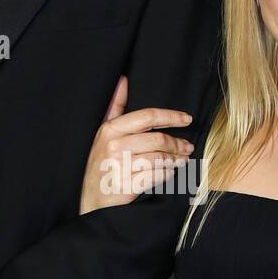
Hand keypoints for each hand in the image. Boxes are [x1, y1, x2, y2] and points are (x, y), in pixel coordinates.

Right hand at [79, 74, 195, 213]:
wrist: (90, 199)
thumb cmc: (100, 163)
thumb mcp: (103, 133)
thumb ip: (115, 107)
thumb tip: (123, 80)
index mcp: (110, 130)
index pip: (147, 117)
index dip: (170, 116)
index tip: (187, 118)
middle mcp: (113, 147)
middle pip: (158, 140)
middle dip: (177, 143)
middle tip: (187, 146)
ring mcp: (119, 167)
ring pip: (159, 158)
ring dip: (176, 159)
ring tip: (182, 159)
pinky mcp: (126, 187)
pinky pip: (156, 176)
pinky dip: (167, 173)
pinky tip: (170, 171)